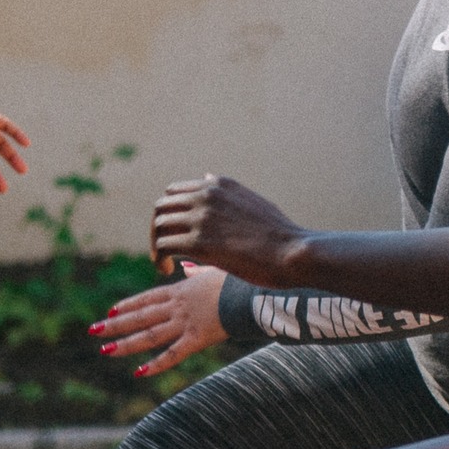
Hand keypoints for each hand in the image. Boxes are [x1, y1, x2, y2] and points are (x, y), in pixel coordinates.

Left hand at [90, 262, 228, 375]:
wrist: (251, 294)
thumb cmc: (238, 280)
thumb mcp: (215, 272)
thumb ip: (198, 272)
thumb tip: (187, 268)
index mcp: (181, 291)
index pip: (147, 299)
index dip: (128, 305)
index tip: (110, 311)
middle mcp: (177, 307)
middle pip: (140, 317)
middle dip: (115, 324)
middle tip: (93, 331)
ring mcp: (185, 323)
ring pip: (149, 335)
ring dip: (126, 343)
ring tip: (105, 351)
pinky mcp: (197, 339)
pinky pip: (173, 354)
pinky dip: (156, 364)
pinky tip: (139, 372)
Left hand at [150, 175, 306, 283]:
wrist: (294, 252)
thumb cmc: (279, 234)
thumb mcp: (252, 201)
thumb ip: (226, 192)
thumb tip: (207, 177)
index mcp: (220, 185)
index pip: (174, 191)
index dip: (169, 214)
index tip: (175, 233)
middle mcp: (208, 195)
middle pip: (161, 207)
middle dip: (157, 229)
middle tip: (163, 250)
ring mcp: (203, 218)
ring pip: (159, 225)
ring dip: (155, 245)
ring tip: (163, 264)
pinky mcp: (200, 242)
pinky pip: (163, 245)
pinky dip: (159, 259)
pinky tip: (167, 271)